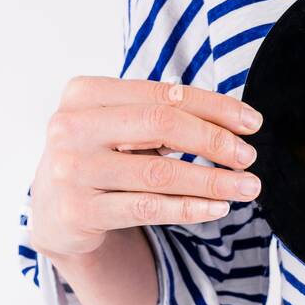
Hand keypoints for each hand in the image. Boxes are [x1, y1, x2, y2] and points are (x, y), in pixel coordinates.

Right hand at [28, 76, 261, 258]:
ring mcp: (71, 170)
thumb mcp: (121, 127)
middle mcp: (71, 127)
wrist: (53, 211)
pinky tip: (218, 208)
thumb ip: (163, 115)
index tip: (252, 122)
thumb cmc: (99, 157)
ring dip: (212, 181)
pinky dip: (189, 208)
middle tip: (249, 157)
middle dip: (215, 141)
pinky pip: (147, 208)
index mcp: (85, 94)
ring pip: (159, 173)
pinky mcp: (77, 211)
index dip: (215, 107)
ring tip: (247, 186)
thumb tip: (236, 122)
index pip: (164, 94)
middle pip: (162, 125)